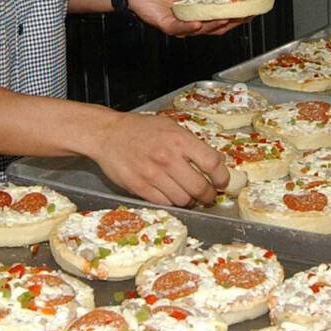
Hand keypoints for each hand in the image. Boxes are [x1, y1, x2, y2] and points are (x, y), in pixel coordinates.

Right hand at [87, 112, 228, 205]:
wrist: (107, 134)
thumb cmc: (140, 129)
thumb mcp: (171, 127)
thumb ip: (192, 144)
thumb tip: (215, 162)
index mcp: (180, 140)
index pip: (212, 163)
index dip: (222, 177)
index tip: (222, 182)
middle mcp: (168, 158)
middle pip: (200, 187)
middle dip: (209, 195)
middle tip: (209, 195)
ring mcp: (152, 175)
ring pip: (183, 200)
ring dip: (190, 200)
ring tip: (189, 195)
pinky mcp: (139, 187)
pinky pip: (164, 203)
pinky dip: (171, 202)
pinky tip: (171, 194)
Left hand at [126, 0, 256, 37]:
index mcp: (203, 9)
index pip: (226, 15)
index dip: (240, 14)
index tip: (252, 10)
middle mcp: (196, 20)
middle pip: (218, 26)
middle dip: (233, 22)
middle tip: (244, 16)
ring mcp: (184, 25)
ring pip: (203, 29)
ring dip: (214, 24)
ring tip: (225, 17)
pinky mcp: (170, 26)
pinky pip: (182, 29)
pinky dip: (190, 27)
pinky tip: (198, 23)